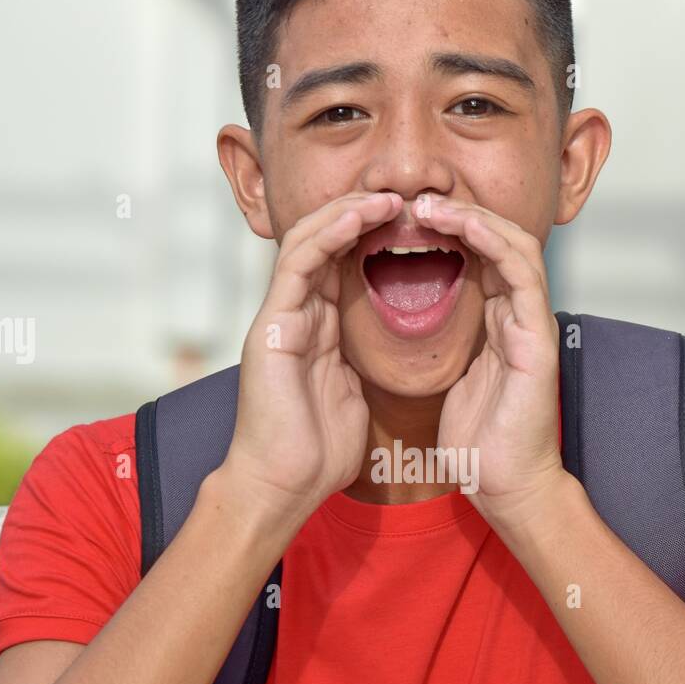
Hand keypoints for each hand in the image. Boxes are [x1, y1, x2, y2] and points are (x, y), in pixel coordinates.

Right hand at [220, 191, 402, 519]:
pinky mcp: (270, 325)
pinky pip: (298, 263)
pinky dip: (330, 232)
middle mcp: (293, 314)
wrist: (283, 487)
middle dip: (360, 214)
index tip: (413, 223)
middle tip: (403, 196)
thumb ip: (356, 364)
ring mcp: (278, 316)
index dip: (371, 238)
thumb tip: (381, 355)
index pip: (340, 265)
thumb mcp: (350, 394)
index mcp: (314, 329)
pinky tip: (362, 216)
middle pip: (322, 243)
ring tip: (387, 197)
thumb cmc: (316, 452)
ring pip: (307, 241)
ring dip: (347, 212)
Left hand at [426, 197, 565, 530]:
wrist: (505, 487)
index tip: (404, 223)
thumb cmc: (481, 445)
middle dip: (461, 215)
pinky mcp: (539, 338)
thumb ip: (449, 347)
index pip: (480, 260)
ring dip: (475, 219)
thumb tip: (417, 326)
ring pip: (515, 246)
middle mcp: (520, 318)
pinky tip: (463, 227)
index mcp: (499, 326)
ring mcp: (534, 325)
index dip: (449, 233)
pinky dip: (493, 243)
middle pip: (500, 243)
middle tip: (415, 201)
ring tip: (433, 206)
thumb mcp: (453, 381)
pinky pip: (522, 273)